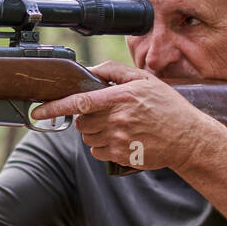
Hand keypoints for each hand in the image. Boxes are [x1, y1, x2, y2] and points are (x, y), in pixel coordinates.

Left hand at [30, 61, 215, 170]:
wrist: (188, 138)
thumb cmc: (167, 106)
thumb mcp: (145, 79)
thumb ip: (114, 71)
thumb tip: (89, 70)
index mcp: (122, 98)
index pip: (80, 102)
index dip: (55, 107)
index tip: (38, 111)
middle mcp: (118, 119)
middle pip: (81, 121)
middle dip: (86, 117)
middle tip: (105, 113)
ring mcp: (119, 140)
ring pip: (87, 137)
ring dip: (94, 132)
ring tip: (117, 125)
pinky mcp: (122, 156)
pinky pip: (97, 152)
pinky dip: (102, 146)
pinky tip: (120, 138)